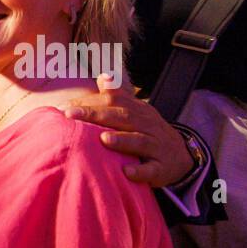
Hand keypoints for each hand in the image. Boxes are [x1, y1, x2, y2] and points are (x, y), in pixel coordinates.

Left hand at [63, 74, 194, 186]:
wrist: (182, 156)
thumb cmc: (148, 132)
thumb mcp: (137, 112)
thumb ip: (119, 96)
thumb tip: (103, 76)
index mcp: (138, 112)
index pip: (114, 102)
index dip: (90, 102)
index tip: (64, 107)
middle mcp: (147, 126)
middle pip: (123, 117)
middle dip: (96, 115)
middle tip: (70, 115)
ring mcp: (155, 147)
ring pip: (139, 141)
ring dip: (121, 140)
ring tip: (103, 139)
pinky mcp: (161, 168)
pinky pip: (152, 170)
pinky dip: (140, 171)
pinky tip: (126, 172)